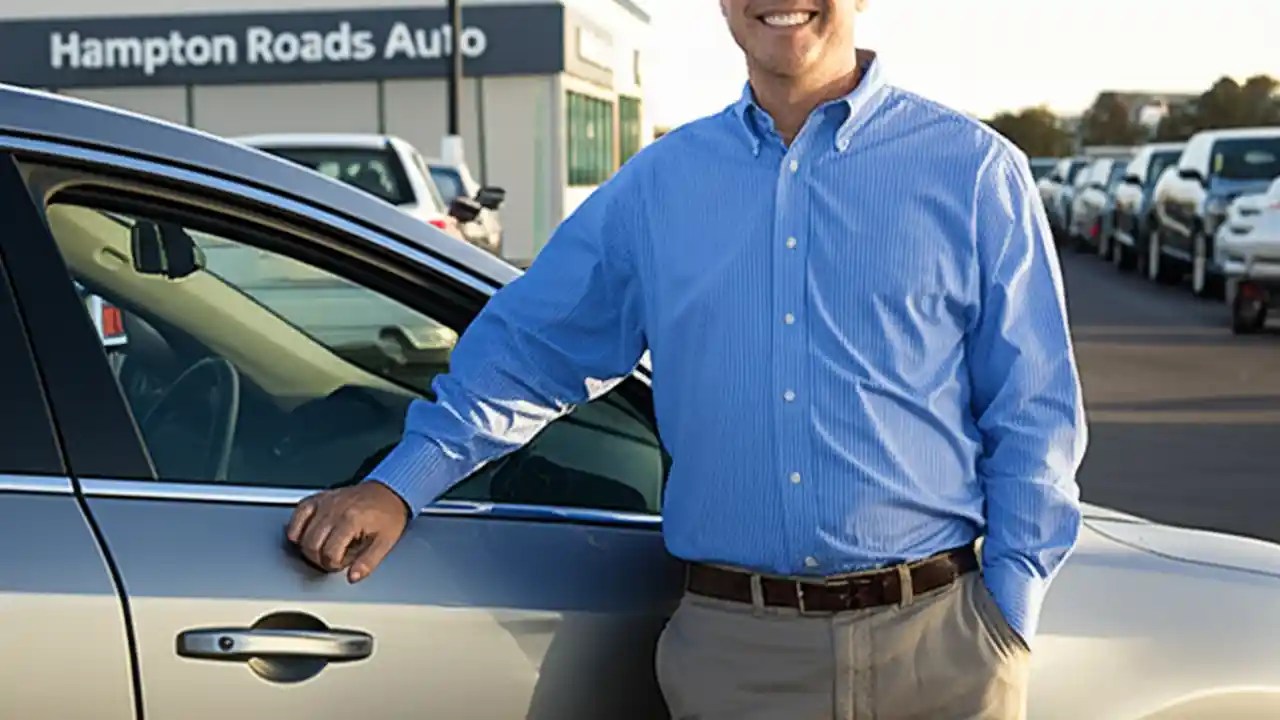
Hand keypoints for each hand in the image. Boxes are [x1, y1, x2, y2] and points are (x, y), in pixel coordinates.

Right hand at [285, 481, 410, 582]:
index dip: (334, 564)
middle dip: (319, 559)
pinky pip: (298, 514)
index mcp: (352, 520)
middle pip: (311, 545)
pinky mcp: (319, 497)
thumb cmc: (388, 514)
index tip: (341, 564)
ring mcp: (325, 502)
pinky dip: (296, 528)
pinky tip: (305, 536)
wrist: (388, 492)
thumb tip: (353, 577)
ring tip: (323, 549)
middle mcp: (335, 509)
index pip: (330, 553)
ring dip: (308, 547)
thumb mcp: (385, 542)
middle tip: (332, 559)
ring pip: (300, 533)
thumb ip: (368, 562)